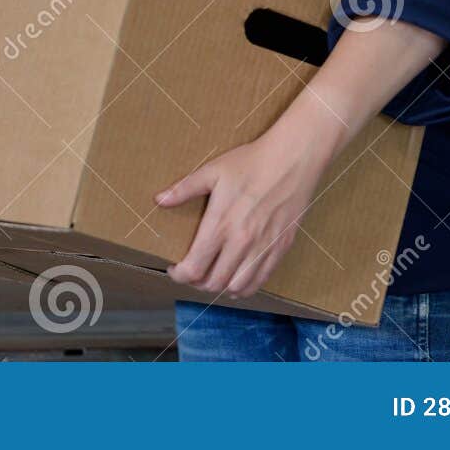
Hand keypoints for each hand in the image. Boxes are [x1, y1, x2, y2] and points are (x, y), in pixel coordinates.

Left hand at [153, 118, 338, 298]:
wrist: (291, 162)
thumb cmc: (250, 163)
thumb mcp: (212, 171)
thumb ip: (184, 189)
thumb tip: (159, 200)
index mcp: (221, 224)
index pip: (195, 267)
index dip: (179, 275)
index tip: (174, 269)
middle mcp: (241, 242)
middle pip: (214, 283)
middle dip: (197, 283)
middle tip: (191, 272)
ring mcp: (263, 248)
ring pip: (237, 288)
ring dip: (221, 288)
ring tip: (213, 276)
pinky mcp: (279, 248)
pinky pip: (261, 281)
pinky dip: (245, 287)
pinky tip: (237, 278)